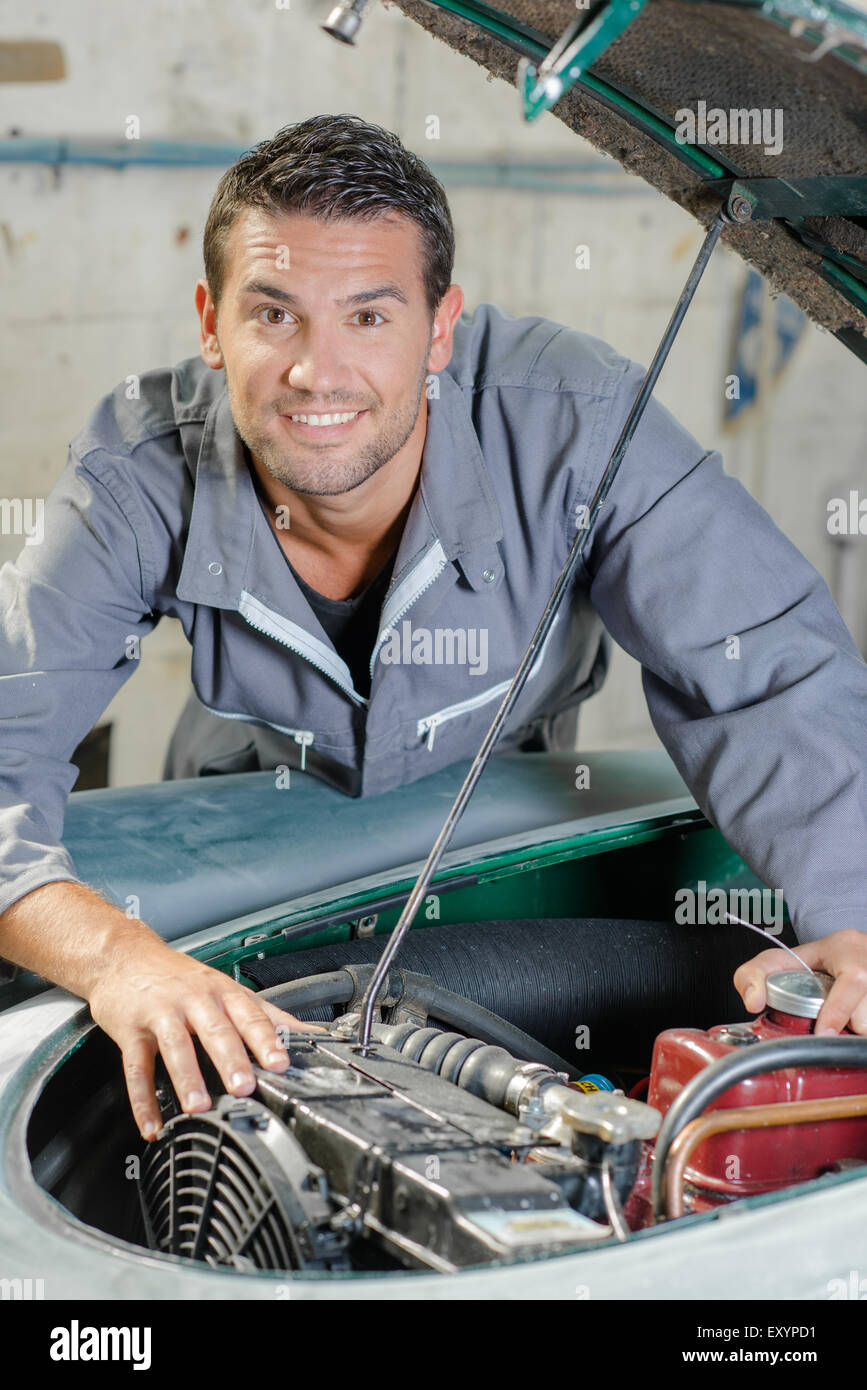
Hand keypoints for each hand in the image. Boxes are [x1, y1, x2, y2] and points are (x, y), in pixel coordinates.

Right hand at [88, 936, 323, 1140]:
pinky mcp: (130, 1030)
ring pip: (175, 1046)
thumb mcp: (225, 987)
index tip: (281, 1063)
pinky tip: (152, 1124)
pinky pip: (136, 1066)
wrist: (124, 955)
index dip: (266, 1039)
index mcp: (221, 992)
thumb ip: (265, 1013)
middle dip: (231, 1059)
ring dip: (187, 1078)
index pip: (249, 1015)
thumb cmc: (178, 976)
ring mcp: (160, 1013)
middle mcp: (193, 1000)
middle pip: (215, 1029)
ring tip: (199, 1106)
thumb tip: (309, 1034)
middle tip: (245, 1087)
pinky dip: (142, 1099)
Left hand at [734, 929, 866, 1036]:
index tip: (824, 1034)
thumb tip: (753, 1001)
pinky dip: (864, 1029)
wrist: (849, 953)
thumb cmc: (815, 962)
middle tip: (834, 1029)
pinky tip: (855, 1023)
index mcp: (847, 948)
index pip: (854, 980)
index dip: (839, 1012)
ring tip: (848, 1024)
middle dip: (853, 1027)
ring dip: (861, 1030)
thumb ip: (752, 975)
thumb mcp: (779, 959)